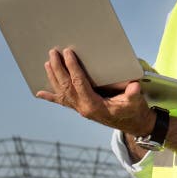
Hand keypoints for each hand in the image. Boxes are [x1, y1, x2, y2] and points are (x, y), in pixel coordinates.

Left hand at [36, 46, 155, 136]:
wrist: (133, 124)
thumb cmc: (134, 110)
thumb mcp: (136, 102)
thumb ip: (133, 94)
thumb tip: (134, 87)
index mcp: (94, 105)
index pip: (79, 83)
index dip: (72, 68)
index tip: (67, 54)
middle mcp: (83, 108)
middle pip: (66, 86)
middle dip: (58, 69)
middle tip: (53, 53)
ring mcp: (80, 109)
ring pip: (62, 92)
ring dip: (53, 77)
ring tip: (47, 63)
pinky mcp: (81, 108)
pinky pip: (62, 102)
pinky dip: (50, 97)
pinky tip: (40, 93)